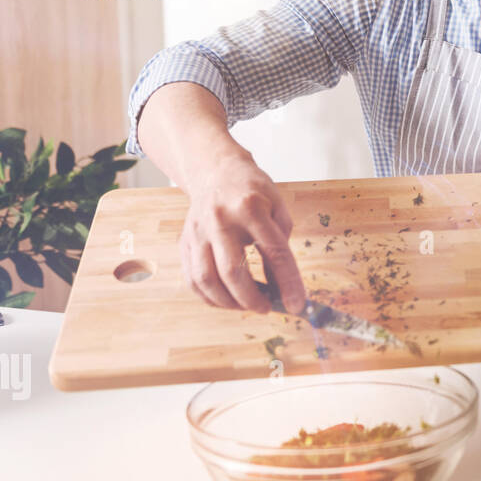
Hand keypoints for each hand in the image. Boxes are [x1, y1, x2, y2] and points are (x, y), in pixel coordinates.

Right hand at [179, 149, 305, 313]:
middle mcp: (219, 220)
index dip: (287, 282)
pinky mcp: (184, 242)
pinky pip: (192, 279)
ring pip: (206, 280)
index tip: (296, 305)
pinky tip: (226, 299)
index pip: (273, 252)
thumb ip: (281, 246)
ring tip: (247, 305)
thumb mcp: (278, 209)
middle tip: (266, 308)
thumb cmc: (252, 192)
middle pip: (232, 272)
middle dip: (252, 299)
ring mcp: (197, 232)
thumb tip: (281, 288)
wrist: (215, 172)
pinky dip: (209, 297)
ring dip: (229, 303)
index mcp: (249, 208)